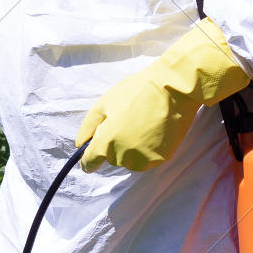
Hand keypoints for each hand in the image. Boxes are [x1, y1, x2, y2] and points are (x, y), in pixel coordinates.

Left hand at [76, 18, 249, 171]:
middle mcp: (123, 156)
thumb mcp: (104, 103)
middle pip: (111, 158)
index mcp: (106, 142)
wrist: (172, 89)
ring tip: (141, 124)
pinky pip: (146, 158)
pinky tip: (153, 130)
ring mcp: (143, 159)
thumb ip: (88, 128)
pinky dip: (146, 148)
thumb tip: (80, 146)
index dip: (88, 160)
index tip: (89, 156)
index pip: (90, 163)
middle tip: (126, 121)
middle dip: (113, 144)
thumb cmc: (136, 91)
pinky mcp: (160, 159)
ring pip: (129, 160)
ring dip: (130, 148)